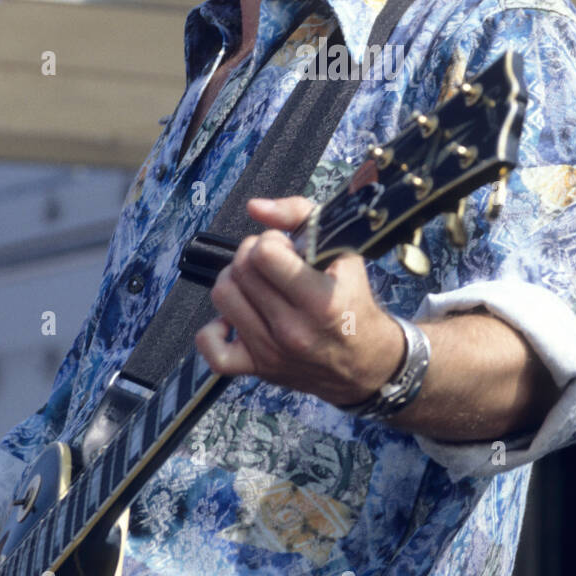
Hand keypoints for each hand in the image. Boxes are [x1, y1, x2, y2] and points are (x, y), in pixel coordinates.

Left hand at [194, 196, 404, 407]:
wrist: (365, 362)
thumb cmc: (353, 303)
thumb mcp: (344, 252)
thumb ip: (299, 216)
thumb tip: (255, 207)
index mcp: (320, 301)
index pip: (264, 254)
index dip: (271, 241)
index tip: (287, 250)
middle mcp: (293, 329)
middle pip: (240, 270)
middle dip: (253, 255)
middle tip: (273, 263)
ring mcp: (272, 352)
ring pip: (223, 295)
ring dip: (235, 281)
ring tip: (257, 284)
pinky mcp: (257, 368)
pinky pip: (211, 348)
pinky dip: (214, 329)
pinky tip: (236, 318)